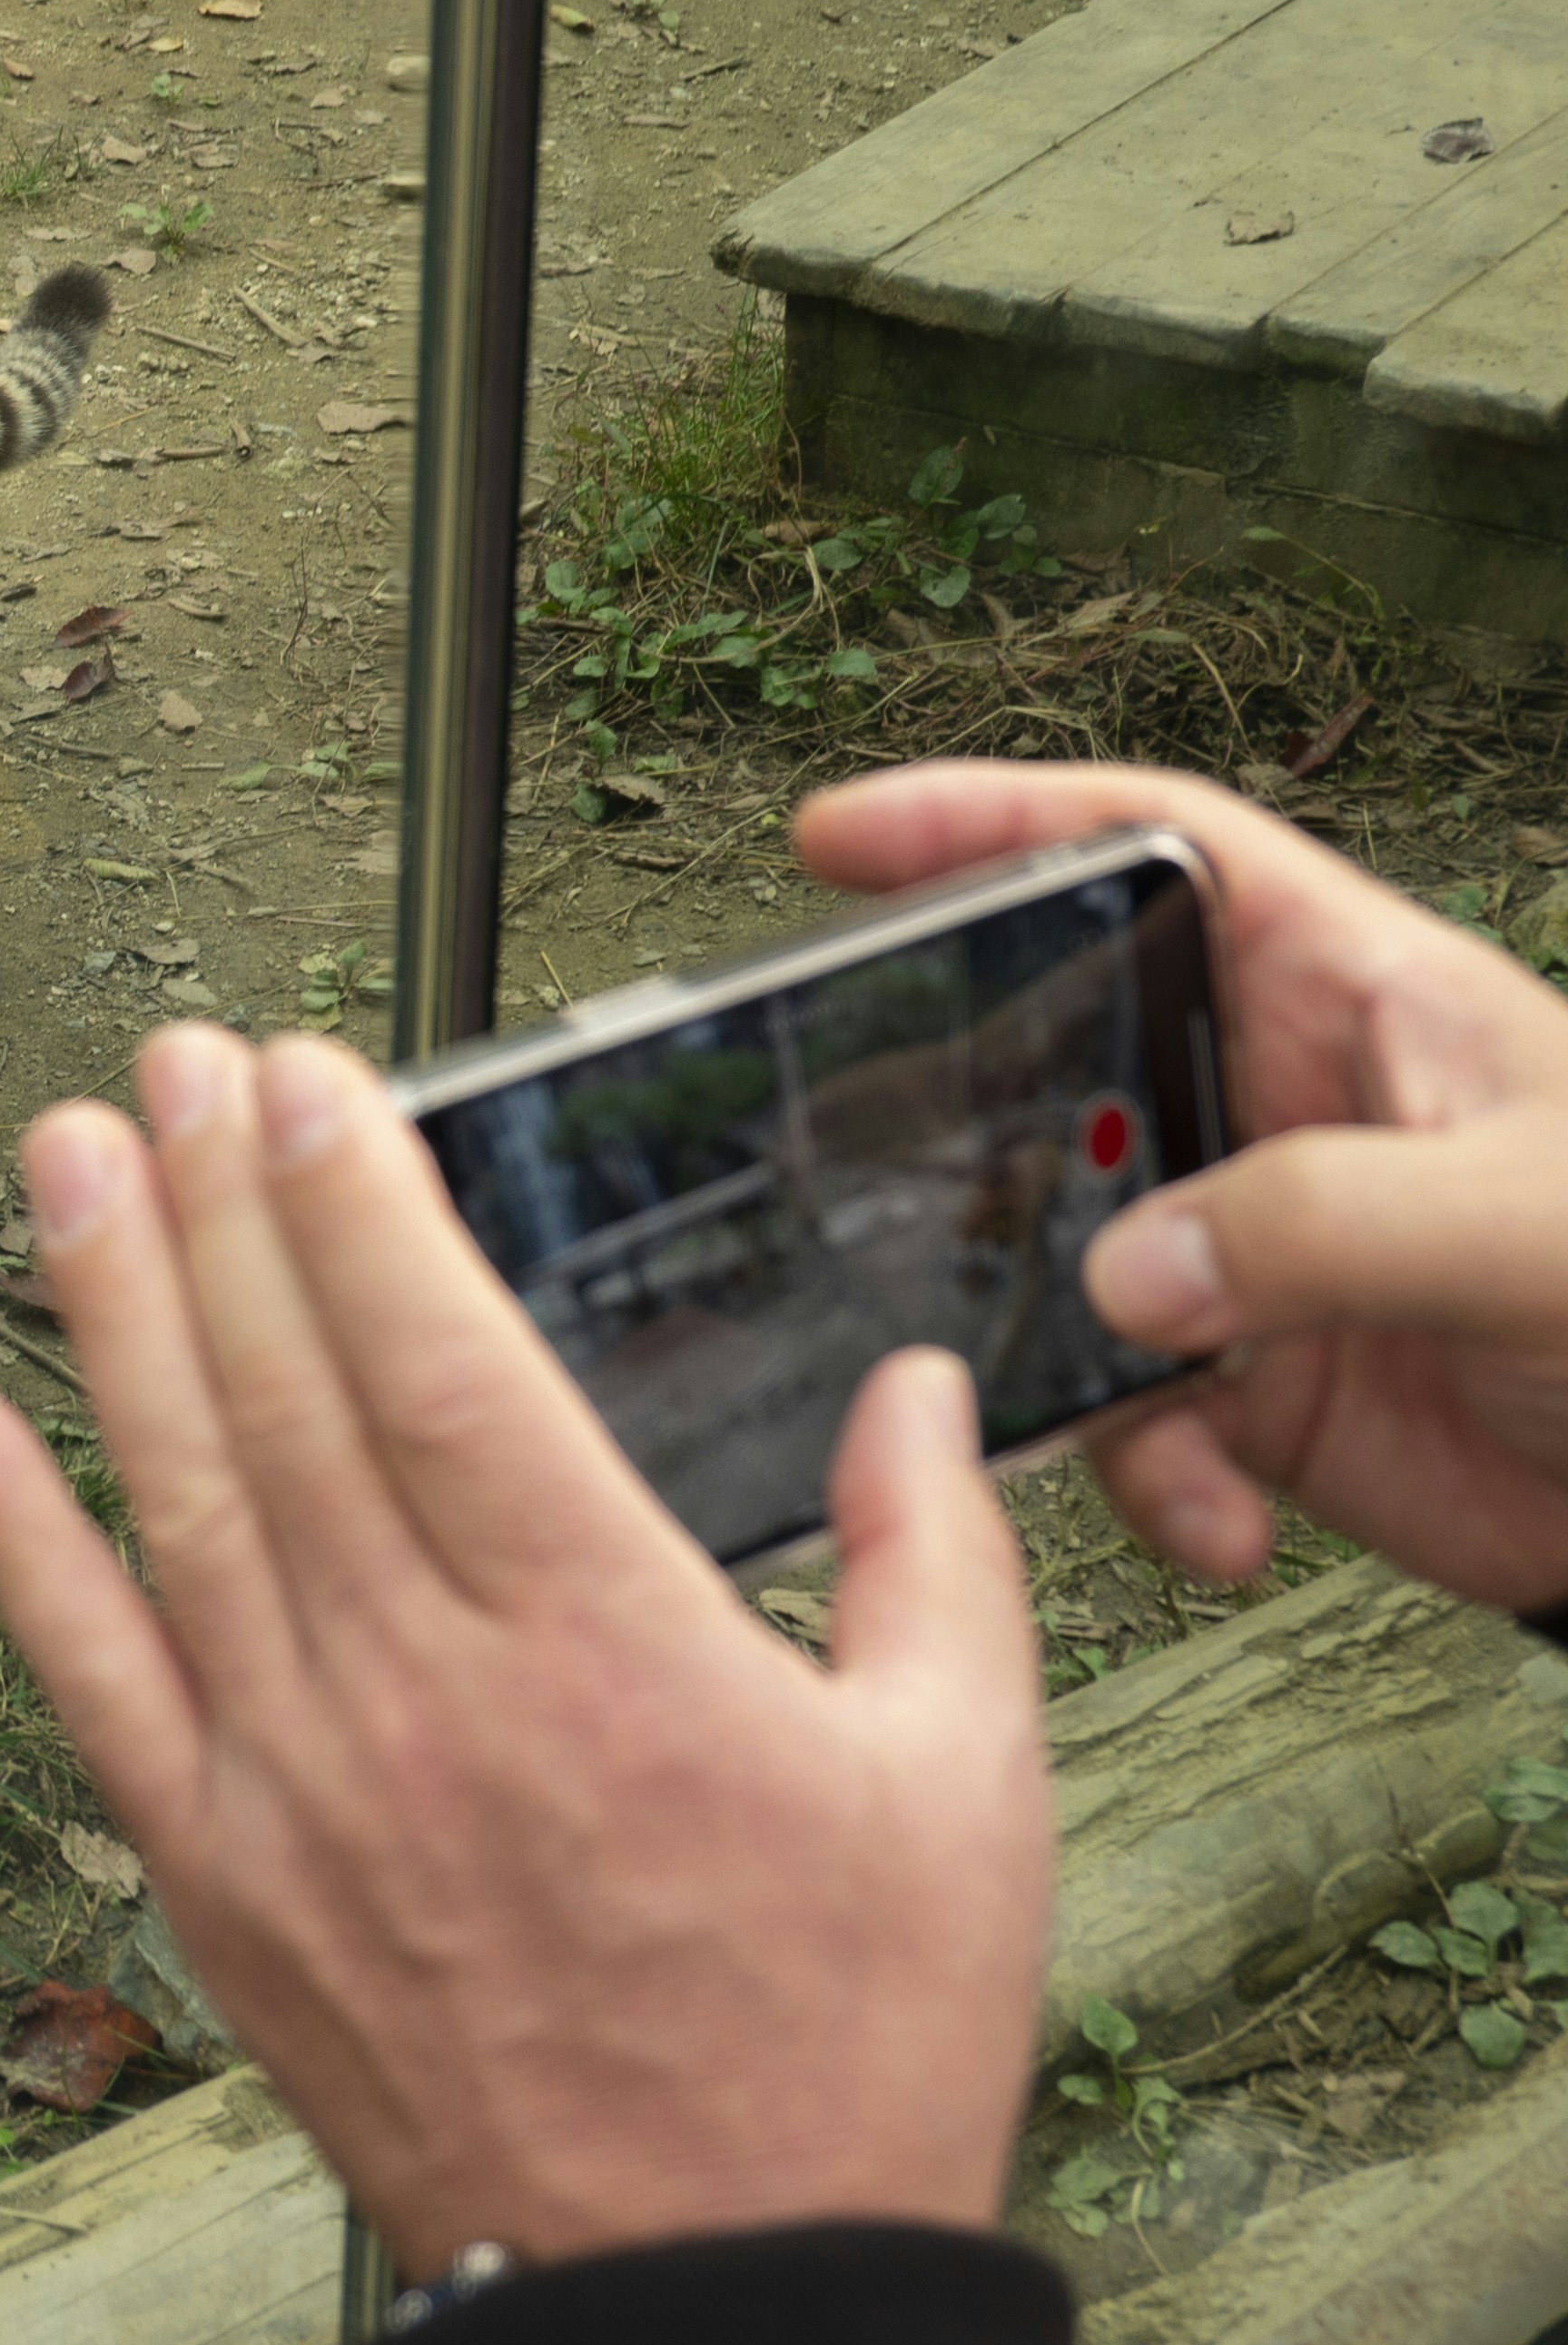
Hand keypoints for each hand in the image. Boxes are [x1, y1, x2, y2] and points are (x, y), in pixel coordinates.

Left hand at [0, 1026, 1053, 2278]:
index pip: (440, 1361)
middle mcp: (425, 1692)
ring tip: (60, 1160)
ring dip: (104, 1307)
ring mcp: (300, 1780)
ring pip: (173, 1492)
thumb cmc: (834, 2050)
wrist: (706, 2293)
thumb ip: (927, 1559)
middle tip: (163, 1060)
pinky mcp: (219, 1872)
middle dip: (216, 1199)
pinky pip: (88, 1675)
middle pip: (287, 1390)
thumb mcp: (962, 1785)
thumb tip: (915, 1392)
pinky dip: (6, 1540)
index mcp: (607, 1645)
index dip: (351, 1199)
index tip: (297, 1077)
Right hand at [797, 761, 1567, 1606]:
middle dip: (964, 1125)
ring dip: (1051, 1348)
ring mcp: (1259, 1255)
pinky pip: (1128, 1418)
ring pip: (1065, 1260)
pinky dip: (1146, 1482)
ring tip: (1100, 1406)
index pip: (1157, 854)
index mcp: (1356, 1001)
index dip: (997, 821)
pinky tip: (1220, 1523)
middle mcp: (1284, 1113)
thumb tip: (1129, 1271)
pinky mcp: (1258, 1389)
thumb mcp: (1533, 1220)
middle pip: (1060, 1064)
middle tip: (870, 1169)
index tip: (844, 835)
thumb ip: (1323, 1221)